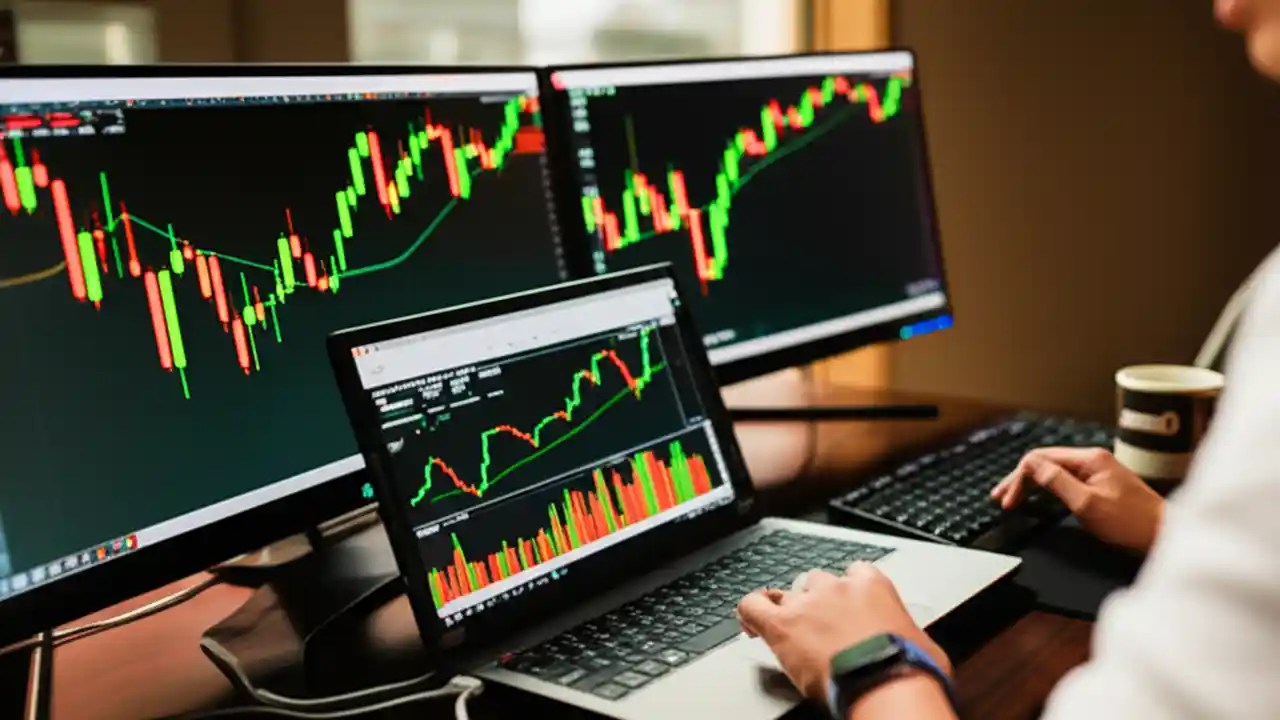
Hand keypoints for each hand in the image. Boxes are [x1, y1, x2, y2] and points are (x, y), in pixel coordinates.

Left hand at [736, 562, 949, 701]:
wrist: (886, 684)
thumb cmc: (909, 667)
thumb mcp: (918, 642)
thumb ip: (902, 631)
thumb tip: (909, 645)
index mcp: (872, 585)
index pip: (854, 574)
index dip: (847, 593)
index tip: (846, 609)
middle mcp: (837, 587)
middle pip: (816, 582)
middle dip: (817, 603)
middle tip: (820, 629)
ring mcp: (807, 604)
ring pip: (787, 595)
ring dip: (789, 611)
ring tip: (790, 632)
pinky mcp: (782, 625)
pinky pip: (753, 606)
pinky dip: (748, 612)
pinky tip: (747, 622)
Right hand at [991, 447, 1164, 552]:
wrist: (1164, 534)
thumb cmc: (1131, 523)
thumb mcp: (1087, 504)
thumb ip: (1056, 482)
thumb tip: (1030, 465)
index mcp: (1089, 459)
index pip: (1040, 458)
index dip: (1018, 478)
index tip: (1007, 501)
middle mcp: (1093, 460)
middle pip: (1045, 462)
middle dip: (1020, 479)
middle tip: (1000, 499)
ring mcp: (1098, 471)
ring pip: (1055, 471)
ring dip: (1032, 484)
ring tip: (1012, 498)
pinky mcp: (1102, 484)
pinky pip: (1067, 480)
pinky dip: (1047, 488)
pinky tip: (1038, 497)